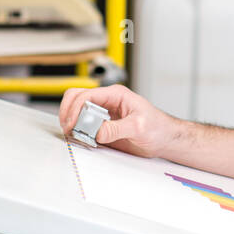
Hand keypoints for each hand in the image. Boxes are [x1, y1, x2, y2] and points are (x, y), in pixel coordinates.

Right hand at [58, 84, 179, 157]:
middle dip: (68, 112)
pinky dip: (77, 130)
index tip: (73, 124)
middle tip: (69, 129)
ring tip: (74, 134)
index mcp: (116, 94)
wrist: (164, 138)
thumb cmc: (158, 127)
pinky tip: (81, 138)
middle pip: (76, 97)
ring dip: (71, 121)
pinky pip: (83, 124)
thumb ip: (117, 129)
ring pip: (76, 109)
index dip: (76, 108)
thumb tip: (97, 132)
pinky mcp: (102, 126)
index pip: (87, 94)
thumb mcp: (139, 127)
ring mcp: (103, 113)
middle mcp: (107, 101)